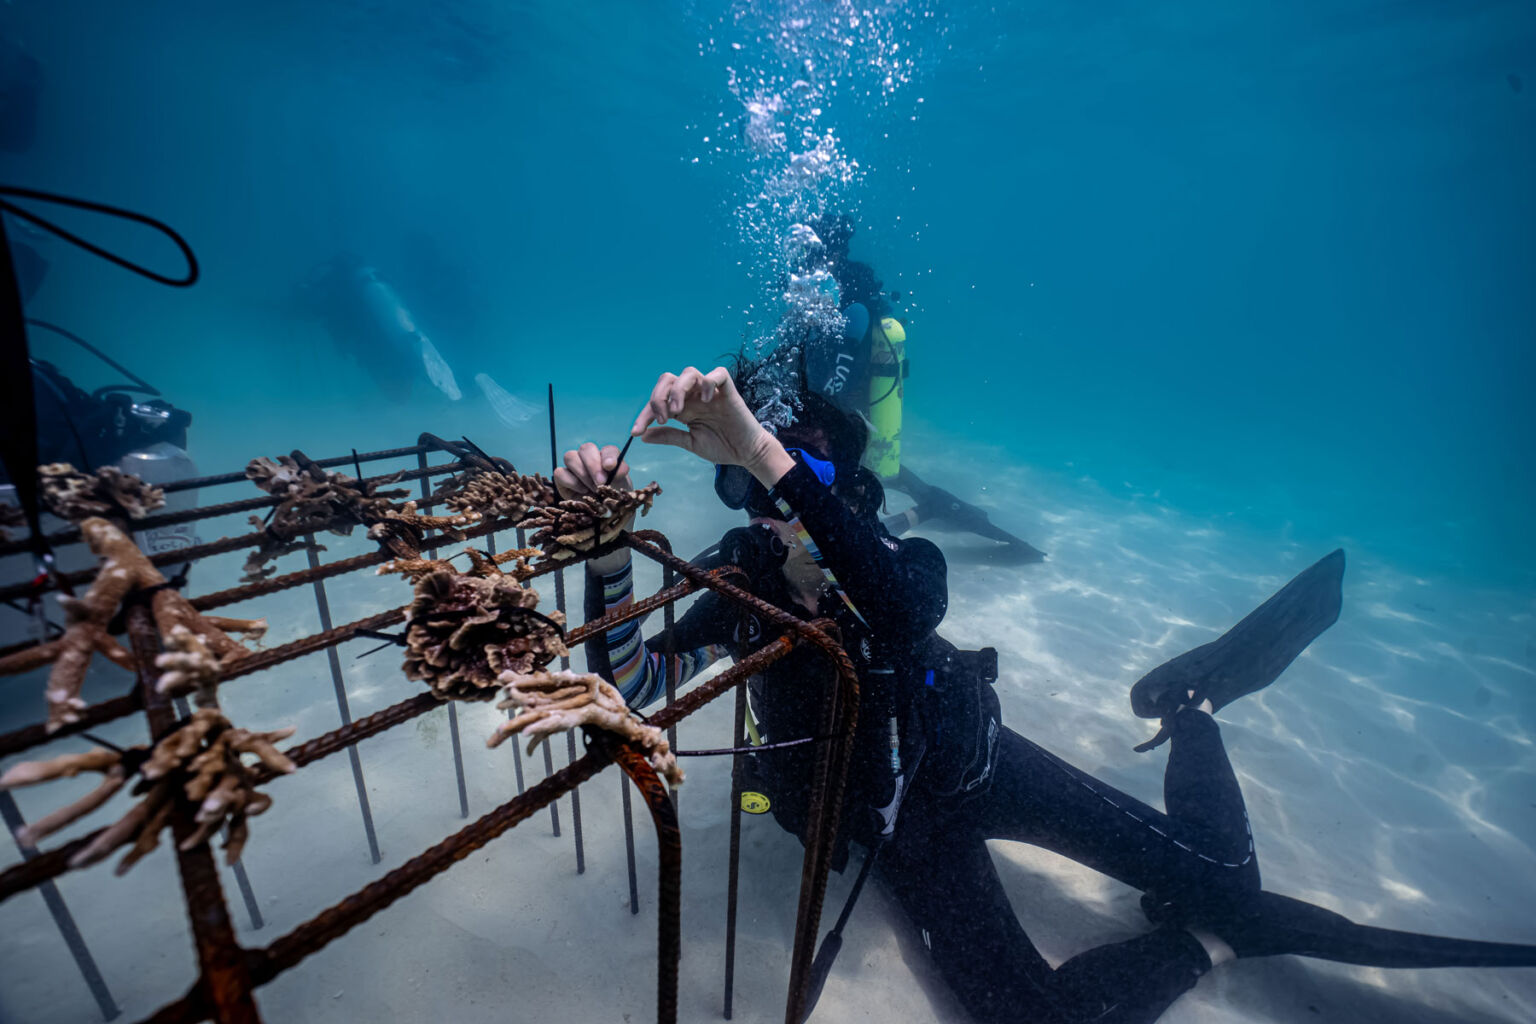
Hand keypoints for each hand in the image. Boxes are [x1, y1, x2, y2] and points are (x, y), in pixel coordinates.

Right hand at [553, 442, 631, 499]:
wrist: (600, 513)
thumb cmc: (612, 497)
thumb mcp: (621, 488)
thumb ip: (619, 475)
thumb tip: (614, 468)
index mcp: (607, 458)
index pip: (608, 450)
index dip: (609, 457)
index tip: (610, 467)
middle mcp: (589, 457)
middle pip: (586, 449)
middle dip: (593, 465)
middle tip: (601, 482)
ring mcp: (574, 466)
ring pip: (570, 457)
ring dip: (583, 474)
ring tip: (594, 489)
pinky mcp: (562, 477)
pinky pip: (560, 472)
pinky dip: (571, 482)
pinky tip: (583, 492)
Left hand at [631, 366, 791, 483]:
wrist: (747, 453)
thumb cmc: (721, 446)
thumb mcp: (689, 442)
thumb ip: (668, 435)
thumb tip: (643, 435)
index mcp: (683, 407)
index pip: (657, 402)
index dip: (644, 415)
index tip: (635, 432)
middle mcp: (693, 396)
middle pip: (668, 380)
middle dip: (658, 397)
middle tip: (663, 418)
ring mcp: (710, 392)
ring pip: (688, 373)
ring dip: (678, 390)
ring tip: (678, 411)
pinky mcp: (728, 391)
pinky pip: (717, 374)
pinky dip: (708, 383)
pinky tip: (706, 401)